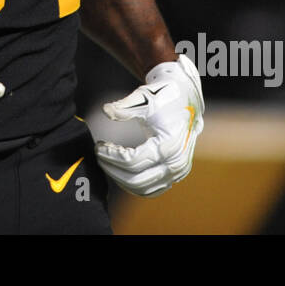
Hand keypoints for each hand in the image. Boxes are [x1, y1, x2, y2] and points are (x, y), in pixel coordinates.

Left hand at [95, 53, 203, 196]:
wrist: (187, 98)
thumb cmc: (163, 95)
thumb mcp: (144, 97)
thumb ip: (125, 107)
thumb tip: (106, 110)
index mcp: (170, 144)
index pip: (132, 161)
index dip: (111, 156)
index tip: (98, 146)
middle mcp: (176, 162)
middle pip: (136, 180)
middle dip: (113, 170)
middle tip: (99, 156)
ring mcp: (178, 172)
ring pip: (143, 189)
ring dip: (121, 180)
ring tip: (107, 162)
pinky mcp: (176, 175)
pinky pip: (152, 189)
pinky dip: (133, 185)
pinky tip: (119, 170)